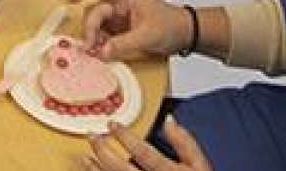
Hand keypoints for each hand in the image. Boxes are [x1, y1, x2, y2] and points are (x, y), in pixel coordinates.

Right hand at [66, 0, 192, 60]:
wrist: (187, 34)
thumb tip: (102, 52)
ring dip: (94, 38)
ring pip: (97, 25)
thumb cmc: (172, 25)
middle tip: (89, 46)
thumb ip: (123, 44)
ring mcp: (120, 18)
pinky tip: (103, 52)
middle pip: (94, 12)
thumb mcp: (148, 35)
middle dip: (89, 29)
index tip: (70, 0)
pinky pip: (105, 35)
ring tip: (97, 51)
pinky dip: (101, 44)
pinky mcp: (122, 31)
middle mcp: (120, 5)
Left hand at [85, 119, 211, 170]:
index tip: (112, 124)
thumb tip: (169, 119)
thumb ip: (185, 142)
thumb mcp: (200, 165)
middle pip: (121, 169)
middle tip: (92, 136)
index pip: (143, 152)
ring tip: (86, 157)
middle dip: (103, 150)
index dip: (125, 137)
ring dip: (96, 170)